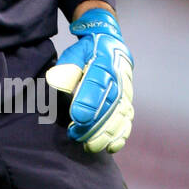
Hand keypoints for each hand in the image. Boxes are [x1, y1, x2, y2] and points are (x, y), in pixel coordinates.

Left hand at [45, 8, 133, 152]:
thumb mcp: (73, 53)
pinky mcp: (128, 100)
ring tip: (90, 146)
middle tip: (78, 137)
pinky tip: (112, 147)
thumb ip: (68, 69)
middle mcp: (119, 75)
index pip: (97, 82)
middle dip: (94, 124)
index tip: (77, 118)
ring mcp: (126, 89)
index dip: (89, 101)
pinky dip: (122, 134)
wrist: (109, 42)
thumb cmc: (86, 50)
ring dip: (106, 133)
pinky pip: (127, 118)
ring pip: (119, 114)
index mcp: (104, 59)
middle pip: (110, 103)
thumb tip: (60, 86)